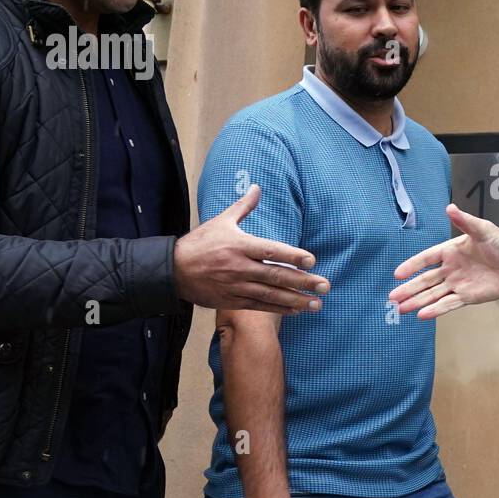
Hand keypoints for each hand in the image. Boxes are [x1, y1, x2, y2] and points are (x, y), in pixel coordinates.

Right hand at [174, 185, 329, 313]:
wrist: (172, 271)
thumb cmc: (200, 243)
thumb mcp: (221, 221)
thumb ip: (244, 206)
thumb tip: (257, 187)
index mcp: (239, 245)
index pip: (271, 250)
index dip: (292, 255)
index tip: (312, 260)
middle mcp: (240, 267)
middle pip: (276, 275)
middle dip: (303, 282)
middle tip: (325, 285)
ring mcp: (236, 286)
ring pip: (271, 294)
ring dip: (296, 300)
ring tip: (317, 304)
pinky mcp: (232, 300)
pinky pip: (260, 306)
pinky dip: (279, 309)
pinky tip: (297, 310)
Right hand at [390, 204, 498, 318]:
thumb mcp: (482, 230)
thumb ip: (465, 222)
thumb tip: (450, 207)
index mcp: (450, 251)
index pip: (426, 259)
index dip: (412, 266)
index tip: (398, 274)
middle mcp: (450, 269)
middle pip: (425, 280)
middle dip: (409, 289)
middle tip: (392, 297)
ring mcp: (457, 284)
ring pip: (432, 294)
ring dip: (417, 301)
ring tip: (401, 309)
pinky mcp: (467, 296)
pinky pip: (448, 304)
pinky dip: (436, 310)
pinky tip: (422, 315)